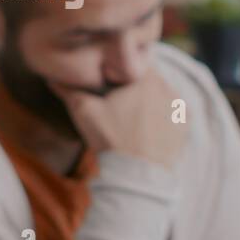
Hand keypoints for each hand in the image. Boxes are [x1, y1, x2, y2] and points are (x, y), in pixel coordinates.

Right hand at [48, 68, 187, 169]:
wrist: (136, 175)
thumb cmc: (110, 139)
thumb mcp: (84, 111)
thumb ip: (69, 89)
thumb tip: (53, 77)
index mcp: (144, 77)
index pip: (131, 64)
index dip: (119, 72)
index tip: (110, 84)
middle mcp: (167, 86)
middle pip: (147, 79)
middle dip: (135, 87)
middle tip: (119, 104)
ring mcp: (180, 107)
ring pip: (161, 94)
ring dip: (150, 101)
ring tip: (134, 119)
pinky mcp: (186, 125)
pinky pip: (174, 113)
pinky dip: (163, 117)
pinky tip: (148, 129)